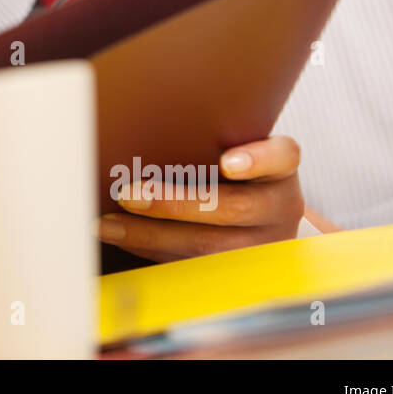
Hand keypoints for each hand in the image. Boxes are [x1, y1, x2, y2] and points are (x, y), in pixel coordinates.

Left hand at [99, 135, 304, 262]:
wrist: (264, 218)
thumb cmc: (236, 170)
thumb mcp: (240, 148)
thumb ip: (212, 138)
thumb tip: (144, 123)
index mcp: (282, 169)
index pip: (283, 158)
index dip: (256, 160)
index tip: (227, 162)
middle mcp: (280, 207)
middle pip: (233, 208)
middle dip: (174, 204)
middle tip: (128, 194)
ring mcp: (264, 244)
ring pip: (210, 246)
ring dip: (151, 235)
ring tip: (109, 224)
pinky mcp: (240, 270)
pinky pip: (193, 265)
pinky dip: (151, 251)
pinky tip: (121, 238)